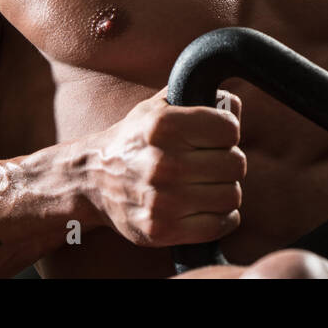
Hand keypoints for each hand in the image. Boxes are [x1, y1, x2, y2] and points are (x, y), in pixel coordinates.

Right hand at [83, 87, 245, 247]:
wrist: (93, 179)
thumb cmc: (135, 139)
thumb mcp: (158, 107)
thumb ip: (197, 97)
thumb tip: (234, 106)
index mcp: (162, 125)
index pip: (228, 128)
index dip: (227, 131)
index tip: (216, 136)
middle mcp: (162, 162)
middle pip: (234, 163)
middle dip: (229, 161)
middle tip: (213, 162)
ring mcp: (162, 200)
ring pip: (231, 195)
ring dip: (226, 189)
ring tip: (209, 184)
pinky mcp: (162, 230)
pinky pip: (219, 224)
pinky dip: (224, 217)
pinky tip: (210, 206)